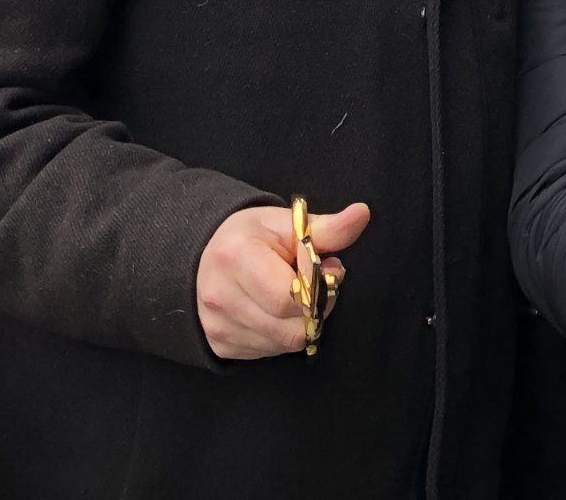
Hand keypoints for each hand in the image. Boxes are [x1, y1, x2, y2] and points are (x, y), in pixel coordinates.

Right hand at [195, 201, 369, 360]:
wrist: (203, 257)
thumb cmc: (251, 237)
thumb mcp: (287, 223)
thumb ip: (327, 228)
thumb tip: (362, 214)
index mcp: (236, 257)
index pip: (289, 297)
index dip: (318, 287)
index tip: (326, 268)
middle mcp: (221, 297)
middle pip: (290, 328)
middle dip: (316, 307)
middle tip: (316, 283)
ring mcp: (218, 327)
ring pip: (284, 344)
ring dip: (301, 323)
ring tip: (295, 295)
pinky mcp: (220, 347)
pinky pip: (269, 352)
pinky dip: (282, 335)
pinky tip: (276, 312)